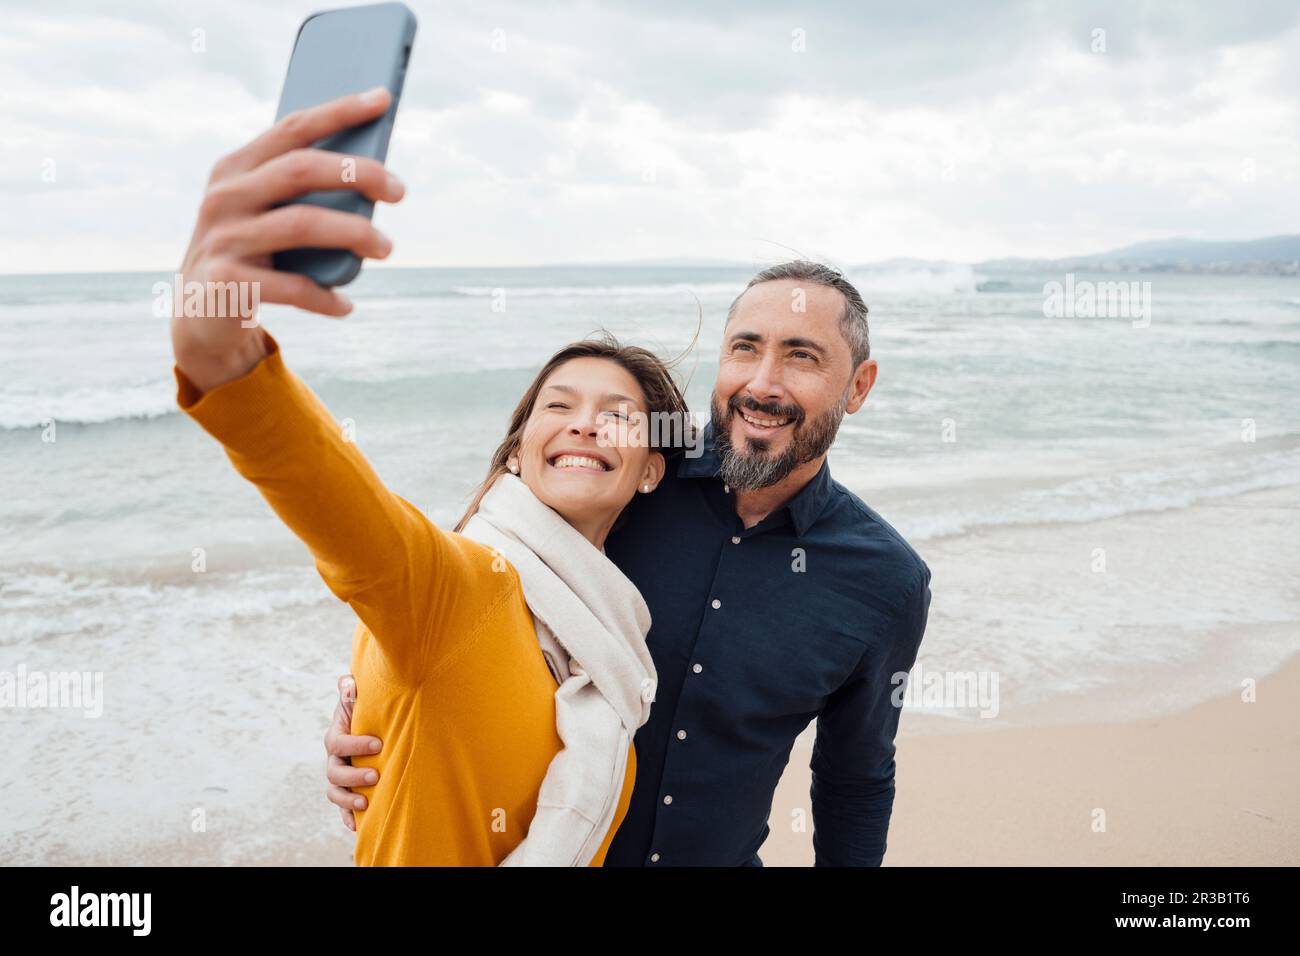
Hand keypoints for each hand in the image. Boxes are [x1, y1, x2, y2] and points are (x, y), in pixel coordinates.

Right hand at [172, 86, 405, 392]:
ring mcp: (223, 238)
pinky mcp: (227, 283)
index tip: (383, 99)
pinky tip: (345, 306)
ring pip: (303, 224)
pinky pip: (292, 287)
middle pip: (301, 169)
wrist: (199, 319)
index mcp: (235, 169)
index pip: (292, 128)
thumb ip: (299, 194)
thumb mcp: (263, 216)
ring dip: (355, 233)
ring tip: (386, 247)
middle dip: (358, 173)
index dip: (339, 111)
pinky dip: (326, 297)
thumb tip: (375, 181)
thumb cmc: (250, 256)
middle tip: (400, 191)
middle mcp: (225, 197)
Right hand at [324, 674, 383, 831]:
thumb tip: (348, 682)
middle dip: (354, 775)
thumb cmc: (366, 713)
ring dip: (348, 800)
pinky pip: (343, 809)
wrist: (370, 729)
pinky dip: (348, 818)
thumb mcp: (359, 700)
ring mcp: (339, 778)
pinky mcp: (347, 793)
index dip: (356, 744)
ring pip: (335, 793)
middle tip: (375, 775)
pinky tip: (357, 826)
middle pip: (334, 772)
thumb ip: (352, 690)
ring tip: (366, 802)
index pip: (339, 743)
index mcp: (336, 737)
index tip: (378, 743)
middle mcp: (334, 760)